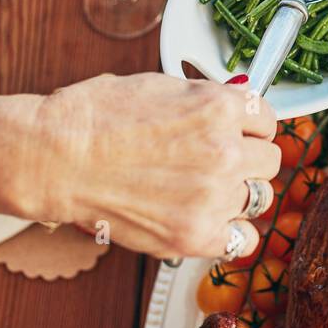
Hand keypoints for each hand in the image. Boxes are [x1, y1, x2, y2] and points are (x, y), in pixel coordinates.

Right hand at [32, 74, 280, 259]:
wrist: (57, 158)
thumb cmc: (96, 117)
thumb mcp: (162, 86)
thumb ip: (207, 99)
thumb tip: (236, 105)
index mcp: (220, 108)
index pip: (268, 120)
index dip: (251, 127)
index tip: (240, 133)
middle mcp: (225, 152)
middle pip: (270, 160)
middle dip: (247, 158)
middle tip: (218, 162)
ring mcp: (212, 196)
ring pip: (260, 198)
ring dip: (239, 193)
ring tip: (206, 189)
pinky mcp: (194, 235)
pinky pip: (244, 240)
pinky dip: (232, 232)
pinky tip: (210, 220)